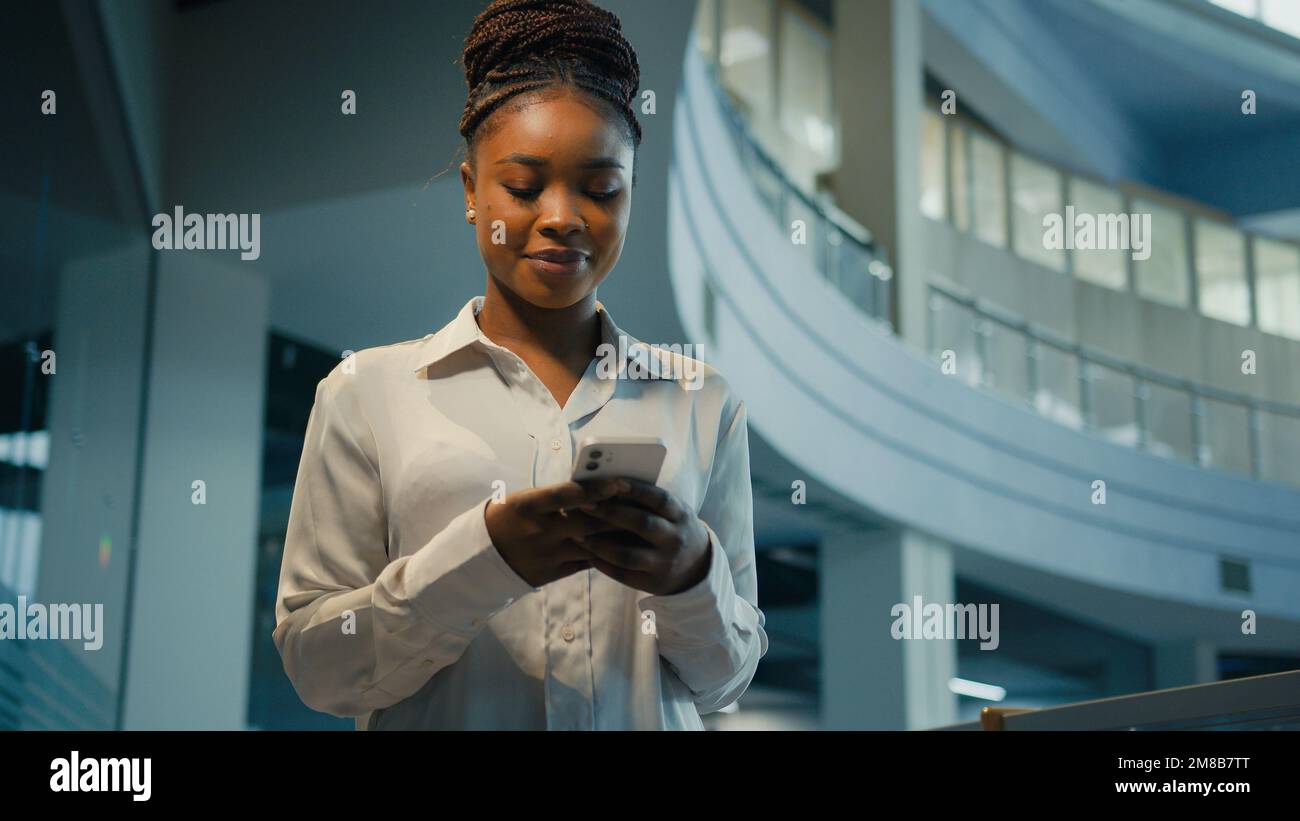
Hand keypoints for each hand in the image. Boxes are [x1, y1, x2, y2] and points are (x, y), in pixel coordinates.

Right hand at [484, 478, 626, 587]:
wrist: (484, 555)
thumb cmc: (511, 516)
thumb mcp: (526, 499)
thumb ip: (557, 496)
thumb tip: (597, 488)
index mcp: (528, 506)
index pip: (567, 494)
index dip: (596, 489)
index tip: (619, 482)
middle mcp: (538, 531)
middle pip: (586, 522)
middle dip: (616, 514)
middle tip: (641, 505)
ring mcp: (547, 555)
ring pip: (591, 545)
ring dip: (616, 535)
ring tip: (640, 525)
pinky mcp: (553, 573)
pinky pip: (586, 562)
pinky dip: (606, 553)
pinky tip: (623, 545)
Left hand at [572, 478, 711, 594]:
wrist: (696, 567)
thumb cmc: (672, 529)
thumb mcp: (672, 513)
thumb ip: (648, 501)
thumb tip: (608, 485)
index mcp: (681, 515)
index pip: (660, 499)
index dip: (636, 490)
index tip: (612, 481)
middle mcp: (675, 539)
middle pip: (642, 524)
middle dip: (611, 513)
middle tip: (585, 505)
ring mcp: (665, 563)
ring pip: (628, 555)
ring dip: (600, 544)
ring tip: (579, 535)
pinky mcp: (653, 583)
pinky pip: (623, 574)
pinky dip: (603, 564)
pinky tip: (588, 554)